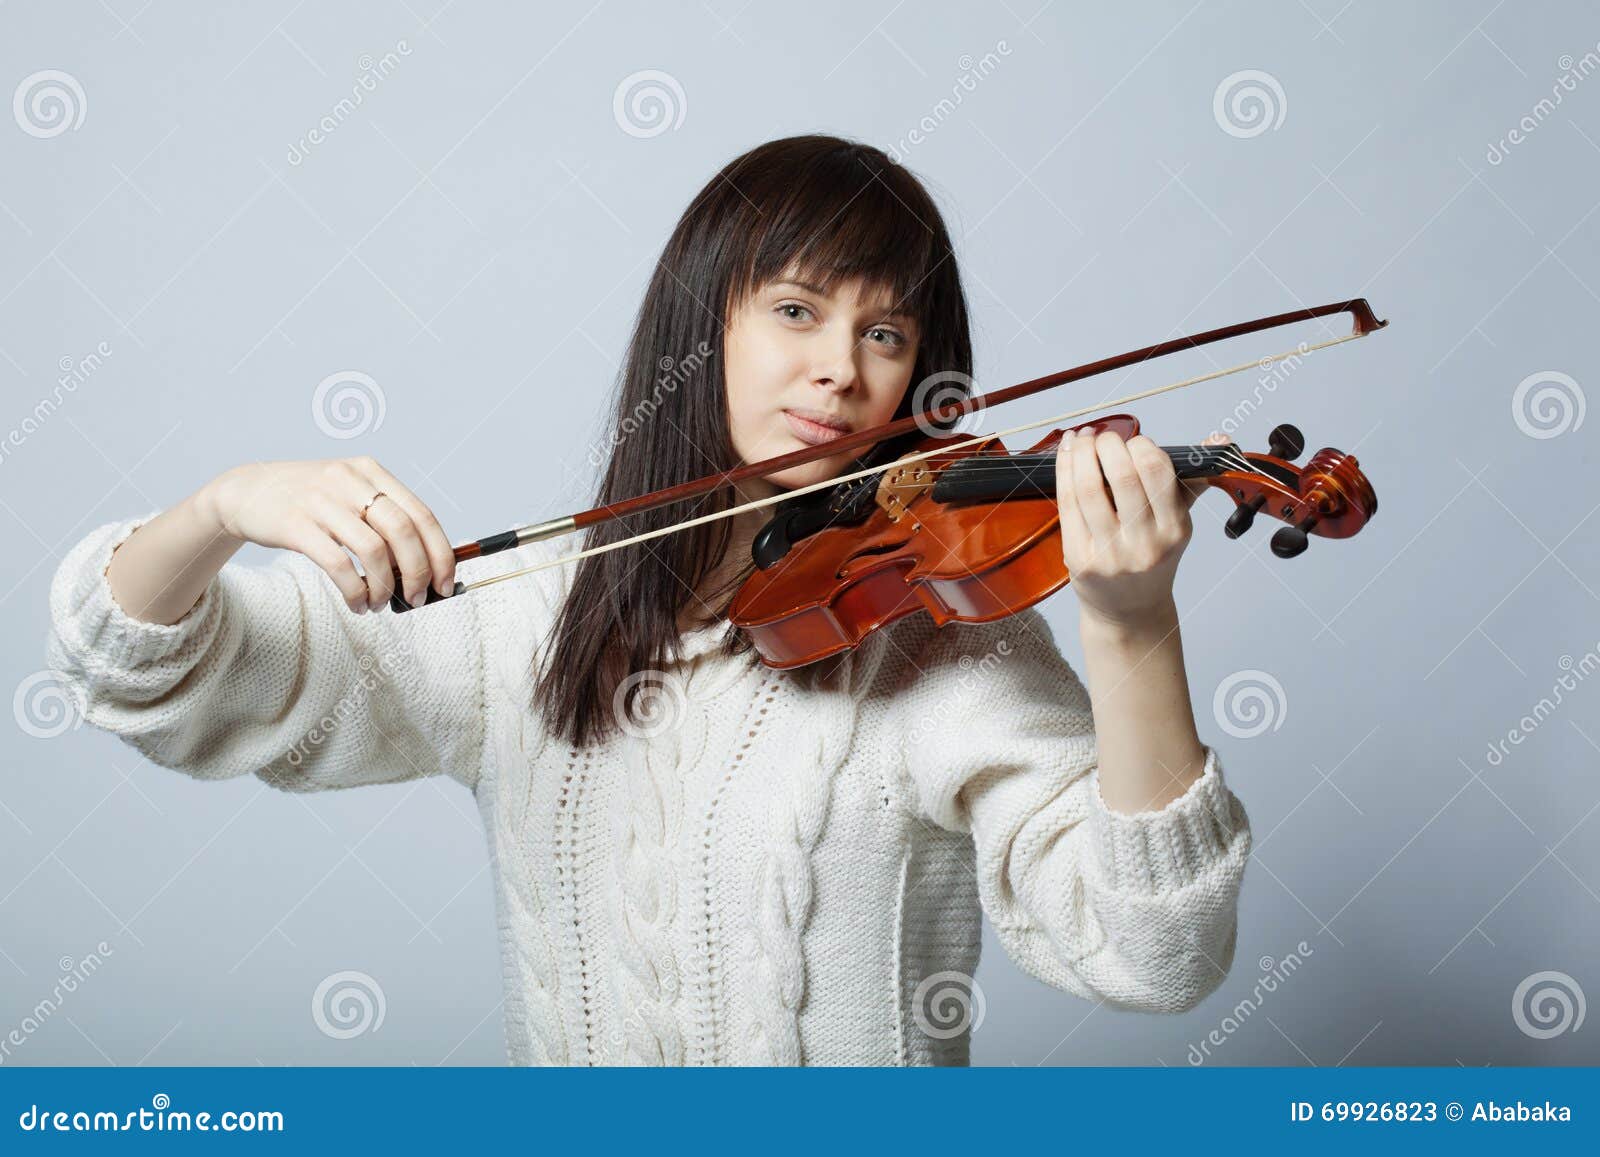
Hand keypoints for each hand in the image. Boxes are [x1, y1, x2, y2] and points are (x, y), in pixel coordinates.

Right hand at [199, 457, 456, 612]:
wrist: (246, 492)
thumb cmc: (308, 502)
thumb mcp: (349, 495)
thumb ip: (384, 521)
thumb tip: (425, 567)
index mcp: (371, 471)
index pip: (422, 514)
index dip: (441, 554)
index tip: (446, 584)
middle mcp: (350, 480)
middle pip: (403, 532)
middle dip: (417, 574)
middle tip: (417, 600)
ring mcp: (321, 500)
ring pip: (373, 551)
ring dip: (384, 587)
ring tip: (381, 604)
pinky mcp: (295, 524)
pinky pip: (338, 565)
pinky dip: (355, 591)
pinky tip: (358, 603)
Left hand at [1054, 427, 1229, 626]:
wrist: (1129, 612)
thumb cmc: (1152, 559)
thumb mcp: (1177, 525)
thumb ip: (1191, 481)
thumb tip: (1218, 439)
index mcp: (1175, 530)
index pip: (1157, 471)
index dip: (1140, 445)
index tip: (1132, 441)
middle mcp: (1145, 544)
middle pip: (1123, 475)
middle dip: (1108, 444)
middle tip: (1102, 436)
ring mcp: (1110, 553)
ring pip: (1089, 487)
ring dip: (1080, 453)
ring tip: (1080, 439)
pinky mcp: (1080, 559)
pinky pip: (1067, 504)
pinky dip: (1063, 472)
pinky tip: (1066, 456)